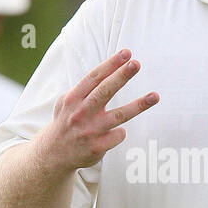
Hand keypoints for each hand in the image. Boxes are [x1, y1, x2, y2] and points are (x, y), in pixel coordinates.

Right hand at [35, 49, 157, 172]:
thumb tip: (108, 69)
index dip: (110, 64)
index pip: (94, 78)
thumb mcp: (67, 102)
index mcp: (73, 99)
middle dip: (121, 76)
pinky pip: (118, 135)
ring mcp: (89, 131)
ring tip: (155, 96)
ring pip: (118, 116)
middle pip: (105, 91)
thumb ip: (84, 88)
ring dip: (138, 105)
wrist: (53, 154)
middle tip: (136, 64)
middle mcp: (81, 113)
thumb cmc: (66, 122)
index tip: (126, 53)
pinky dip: (120, 132)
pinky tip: (115, 132)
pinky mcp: (96, 147)